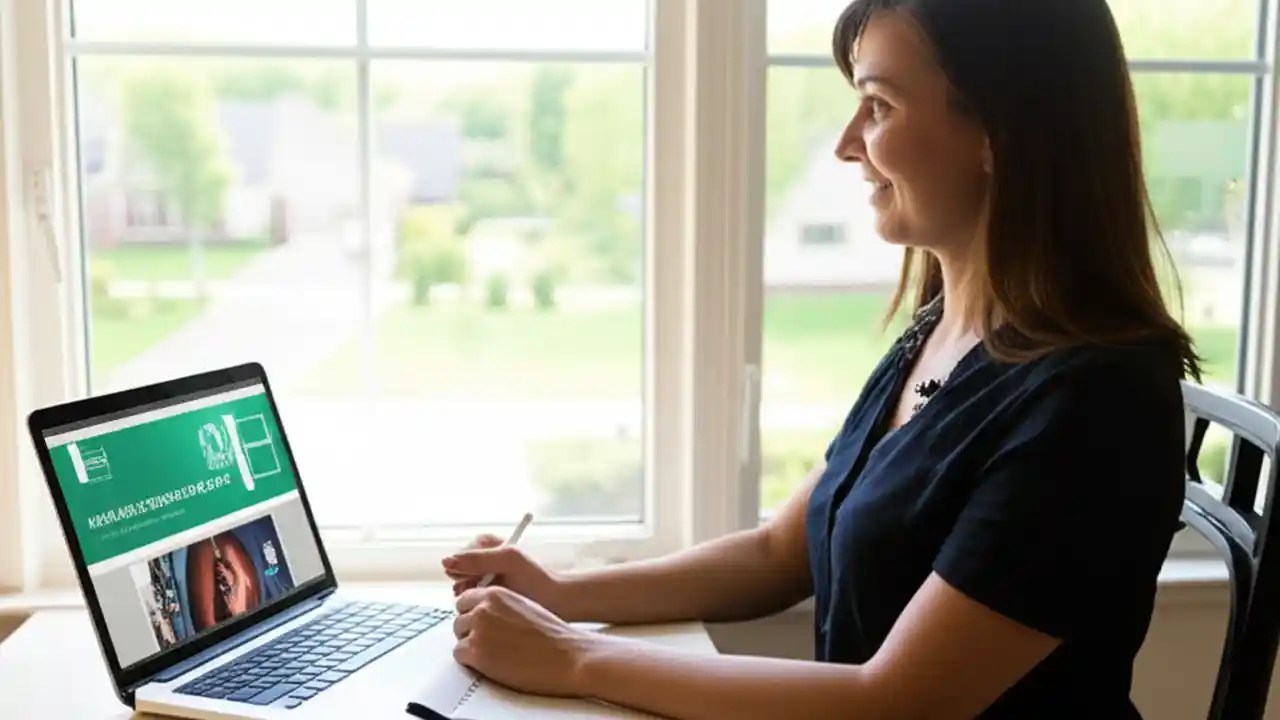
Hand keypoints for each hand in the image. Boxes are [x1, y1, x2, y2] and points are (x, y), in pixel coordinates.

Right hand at [442, 534, 564, 614]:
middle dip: (465, 583)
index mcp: (486, 544)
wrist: (553, 601)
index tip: (472, 578)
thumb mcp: (507, 560)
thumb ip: (477, 559)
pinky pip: (470, 599)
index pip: (458, 556)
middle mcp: (482, 559)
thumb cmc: (535, 578)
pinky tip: (487, 605)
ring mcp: (484, 577)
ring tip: (486, 598)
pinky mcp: (488, 594)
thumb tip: (446, 561)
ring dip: (470, 595)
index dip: (462, 568)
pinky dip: (475, 603)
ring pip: (461, 587)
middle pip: (457, 572)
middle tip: (480, 590)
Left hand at [453, 586, 602, 696]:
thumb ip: (501, 606)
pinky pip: (459, 655)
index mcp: (496, 593)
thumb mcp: (524, 606)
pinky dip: (471, 661)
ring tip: (492, 654)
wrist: (566, 655)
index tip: (478, 624)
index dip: (472, 613)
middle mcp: (483, 607)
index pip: (466, 599)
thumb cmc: (553, 635)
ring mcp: (478, 629)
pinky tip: (490, 663)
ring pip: (459, 636)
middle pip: (460, 618)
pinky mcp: (476, 652)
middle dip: (470, 630)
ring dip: (470, 645)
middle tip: (487, 643)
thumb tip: (485, 615)